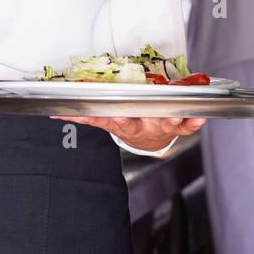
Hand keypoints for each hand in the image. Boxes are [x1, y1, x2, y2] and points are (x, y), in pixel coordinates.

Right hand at [51, 114, 205, 153]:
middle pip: (142, 123)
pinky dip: (195, 123)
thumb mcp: (106, 121)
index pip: (118, 122)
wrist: (150, 142)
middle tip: (139, 115)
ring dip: (173, 119)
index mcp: (126, 124)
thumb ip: (85, 115)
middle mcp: (144, 126)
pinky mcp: (181, 127)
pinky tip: (201, 118)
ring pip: (168, 123)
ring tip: (179, 114)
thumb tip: (53, 112)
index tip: (115, 115)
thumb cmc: (129, 122)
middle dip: (142, 119)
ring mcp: (163, 127)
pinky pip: (190, 126)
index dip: (117, 119)